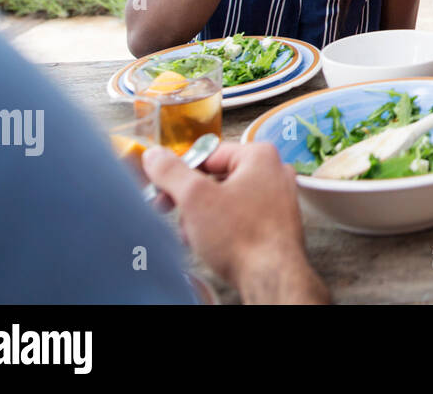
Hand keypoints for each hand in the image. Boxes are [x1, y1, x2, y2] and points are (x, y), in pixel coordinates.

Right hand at [142, 141, 328, 303]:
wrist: (272, 277)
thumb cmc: (242, 237)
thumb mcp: (195, 198)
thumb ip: (171, 172)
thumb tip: (154, 155)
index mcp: (260, 156)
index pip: (208, 154)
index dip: (179, 172)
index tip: (161, 187)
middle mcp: (274, 173)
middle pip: (216, 178)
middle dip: (191, 200)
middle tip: (170, 212)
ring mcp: (277, 199)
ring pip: (225, 201)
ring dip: (202, 218)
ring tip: (195, 236)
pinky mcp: (275, 224)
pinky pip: (239, 218)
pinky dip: (221, 229)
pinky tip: (209, 245)